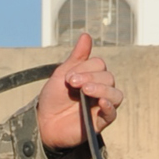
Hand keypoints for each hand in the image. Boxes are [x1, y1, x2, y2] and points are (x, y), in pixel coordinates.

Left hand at [36, 32, 123, 150]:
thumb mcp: (62, 74)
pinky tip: (101, 102)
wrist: (43, 123)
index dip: (86, 68)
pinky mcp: (100, 122)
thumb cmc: (53, 99)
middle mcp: (101, 90)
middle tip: (72, 83)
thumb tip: (86, 35)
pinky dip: (110, 106)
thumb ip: (76, 57)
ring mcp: (102, 106)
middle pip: (108, 78)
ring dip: (102, 89)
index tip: (68, 77)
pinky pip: (113, 113)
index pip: (99, 65)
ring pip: (115, 94)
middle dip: (91, 77)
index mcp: (92, 76)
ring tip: (85, 91)